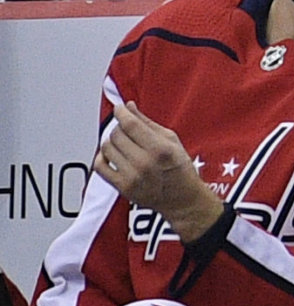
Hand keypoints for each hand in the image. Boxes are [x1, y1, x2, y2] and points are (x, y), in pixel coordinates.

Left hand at [96, 102, 225, 243]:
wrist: (182, 199)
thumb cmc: (180, 168)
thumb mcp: (172, 140)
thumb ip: (148, 123)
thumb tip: (129, 107)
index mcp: (160, 149)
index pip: (130, 124)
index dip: (121, 112)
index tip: (120, 108)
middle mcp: (144, 163)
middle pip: (117, 135)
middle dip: (119, 127)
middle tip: (126, 129)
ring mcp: (132, 177)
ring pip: (106, 148)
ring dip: (111, 141)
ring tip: (121, 142)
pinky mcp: (122, 188)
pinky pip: (99, 166)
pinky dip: (101, 157)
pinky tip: (112, 155)